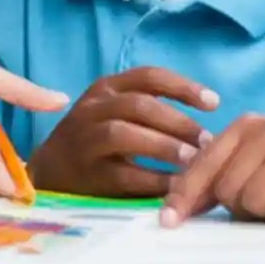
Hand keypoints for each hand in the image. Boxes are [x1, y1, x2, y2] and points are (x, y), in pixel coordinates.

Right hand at [28, 66, 218, 197]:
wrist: (50, 172)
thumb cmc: (96, 141)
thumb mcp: (115, 113)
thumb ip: (150, 112)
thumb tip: (206, 128)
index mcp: (105, 89)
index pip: (148, 77)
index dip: (184, 87)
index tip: (214, 103)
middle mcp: (92, 109)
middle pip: (140, 105)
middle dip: (179, 122)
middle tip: (207, 142)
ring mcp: (85, 140)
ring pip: (126, 134)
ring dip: (165, 146)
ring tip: (193, 162)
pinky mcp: (86, 173)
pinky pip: (123, 174)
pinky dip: (152, 179)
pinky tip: (176, 186)